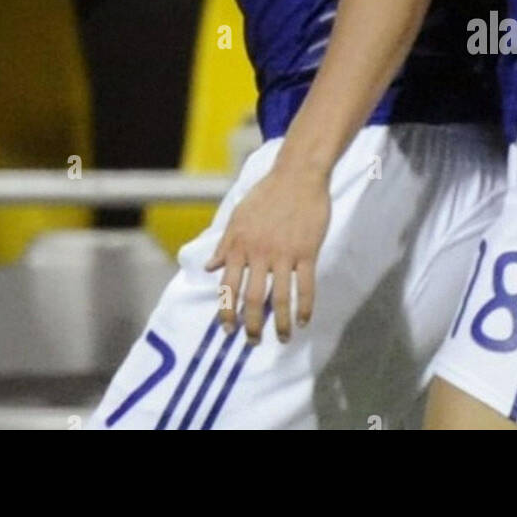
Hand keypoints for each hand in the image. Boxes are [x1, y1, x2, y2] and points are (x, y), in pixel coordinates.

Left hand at [205, 163, 329, 343]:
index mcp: (240, 244)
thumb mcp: (238, 216)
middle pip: (252, 298)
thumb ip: (225, 244)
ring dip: (279, 322)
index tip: (227, 329)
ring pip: (280, 297)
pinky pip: (305, 286)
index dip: (226, 311)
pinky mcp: (307, 251)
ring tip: (281, 338)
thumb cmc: (266, 194)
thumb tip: (210, 268)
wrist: (297, 174)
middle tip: (252, 341)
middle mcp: (259, 252)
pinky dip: (304, 306)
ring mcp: (284, 253)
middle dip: (251, 324)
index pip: (229, 285)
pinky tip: (303, 320)